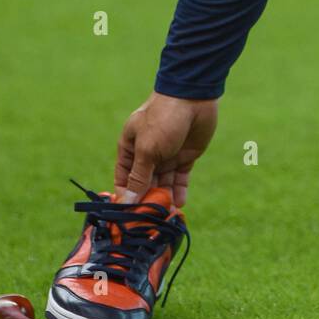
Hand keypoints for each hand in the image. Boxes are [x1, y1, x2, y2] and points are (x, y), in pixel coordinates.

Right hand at [115, 91, 217, 206]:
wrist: (194, 98)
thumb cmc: (163, 119)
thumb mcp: (147, 149)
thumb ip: (139, 177)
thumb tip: (127, 201)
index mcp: (130, 148)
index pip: (124, 179)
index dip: (126, 197)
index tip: (129, 216)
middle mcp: (147, 154)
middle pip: (144, 184)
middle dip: (147, 201)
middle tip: (151, 220)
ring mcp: (167, 156)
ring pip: (162, 183)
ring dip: (164, 199)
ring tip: (166, 215)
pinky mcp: (185, 156)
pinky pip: (180, 179)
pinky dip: (179, 191)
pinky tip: (179, 204)